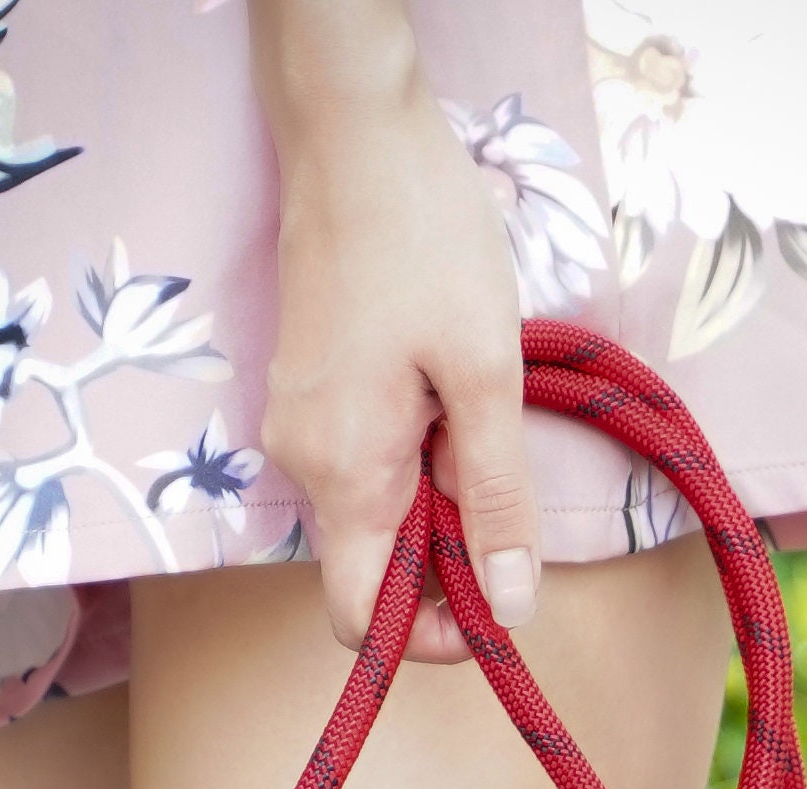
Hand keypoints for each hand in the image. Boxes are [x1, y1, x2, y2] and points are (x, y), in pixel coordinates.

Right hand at [256, 42, 537, 662]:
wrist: (351, 132)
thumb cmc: (423, 240)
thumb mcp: (485, 375)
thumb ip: (494, 498)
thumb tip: (509, 606)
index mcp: (342, 473)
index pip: (356, 619)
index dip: (424, 638)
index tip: (493, 608)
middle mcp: (302, 463)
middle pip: (370, 568)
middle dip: (445, 558)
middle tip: (506, 491)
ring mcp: (297, 425)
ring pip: (371, 512)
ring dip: (435, 500)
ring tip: (480, 422)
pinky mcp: (307, 392)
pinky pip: (361, 464)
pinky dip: (413, 460)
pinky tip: (449, 399)